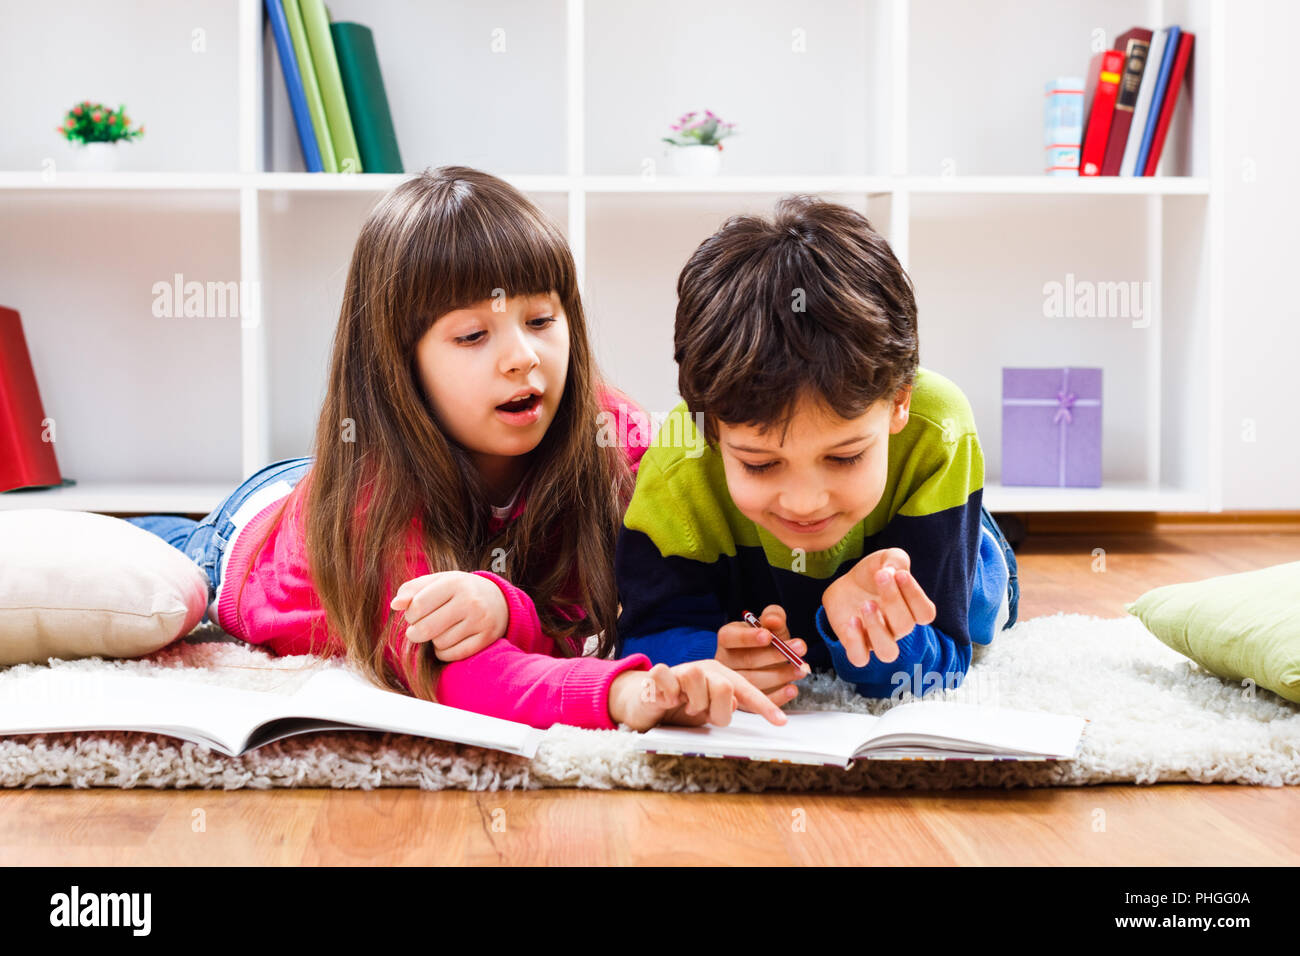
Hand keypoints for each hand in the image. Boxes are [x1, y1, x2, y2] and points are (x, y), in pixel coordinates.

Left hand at [389, 571, 508, 662]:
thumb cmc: (459, 590)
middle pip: (425, 629)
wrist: (498, 600)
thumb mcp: (437, 582)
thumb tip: (395, 605)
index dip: (409, 615)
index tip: (414, 615)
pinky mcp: (486, 638)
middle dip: (415, 632)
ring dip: (433, 641)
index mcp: (455, 582)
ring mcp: (480, 620)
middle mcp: (470, 601)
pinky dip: (444, 652)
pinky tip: (448, 641)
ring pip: (439, 643)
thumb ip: (412, 590)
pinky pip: (453, 655)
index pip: (417, 606)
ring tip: (440, 631)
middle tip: (418, 629)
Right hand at [608, 660, 789, 731]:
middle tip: (703, 714)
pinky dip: (668, 694)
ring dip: (691, 702)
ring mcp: (682, 669)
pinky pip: (667, 678)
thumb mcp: (709, 712)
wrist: (647, 703)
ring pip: (696, 678)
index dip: (765, 706)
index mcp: (722, 677)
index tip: (781, 722)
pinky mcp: (659, 674)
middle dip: (716, 709)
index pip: (747, 691)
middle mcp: (705, 669)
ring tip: (685, 707)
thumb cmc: (683, 708)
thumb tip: (733, 703)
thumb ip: (725, 708)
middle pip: (724, 686)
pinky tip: (667, 701)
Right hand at [715, 604, 809, 705]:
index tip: (768, 636)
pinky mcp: (743, 701)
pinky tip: (792, 688)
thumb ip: (773, 617)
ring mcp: (732, 683)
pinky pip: (759, 702)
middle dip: (775, 655)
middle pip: (746, 660)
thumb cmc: (765, 639)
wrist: (764, 660)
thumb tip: (773, 621)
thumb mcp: (769, 624)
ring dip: (781, 675)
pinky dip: (778, 696)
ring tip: (801, 669)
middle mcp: (725, 661)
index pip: (731, 637)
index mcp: (727, 638)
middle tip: (800, 648)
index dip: (748, 637)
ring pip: (753, 682)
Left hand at [821, 548, 936, 667]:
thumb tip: (894, 572)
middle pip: (905, 626)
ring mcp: (877, 640)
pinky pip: (860, 658)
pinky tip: (852, 620)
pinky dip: (856, 642)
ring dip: (878, 628)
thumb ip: (896, 560)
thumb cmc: (873, 574)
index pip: (926, 614)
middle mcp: (897, 630)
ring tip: (866, 604)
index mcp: (912, 611)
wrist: (845, 584)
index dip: (916, 595)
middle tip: (880, 576)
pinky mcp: (855, 645)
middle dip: (893, 599)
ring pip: (888, 652)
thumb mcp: (885, 559)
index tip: (900, 574)